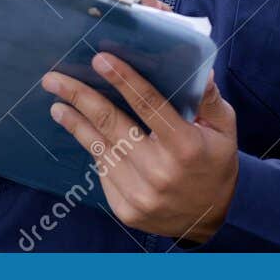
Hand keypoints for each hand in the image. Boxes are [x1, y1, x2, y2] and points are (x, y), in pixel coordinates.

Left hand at [43, 58, 237, 242]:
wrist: (210, 219)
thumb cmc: (215, 164)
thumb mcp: (224, 129)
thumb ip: (210, 101)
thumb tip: (201, 73)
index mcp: (185, 146)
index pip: (149, 105)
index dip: (123, 80)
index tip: (100, 59)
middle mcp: (159, 172)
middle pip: (111, 124)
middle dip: (80, 97)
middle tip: (54, 79)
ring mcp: (139, 194)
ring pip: (100, 149)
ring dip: (76, 124)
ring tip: (58, 105)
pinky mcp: (125, 209)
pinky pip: (103, 171)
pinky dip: (94, 149)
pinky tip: (85, 133)